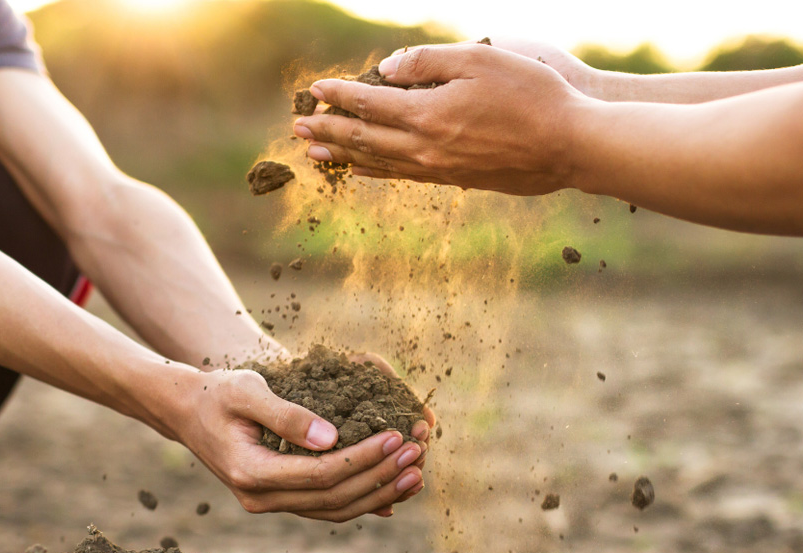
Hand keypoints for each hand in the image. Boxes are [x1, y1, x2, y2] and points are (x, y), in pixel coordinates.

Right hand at [175, 367, 426, 521]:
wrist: (188, 411)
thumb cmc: (218, 394)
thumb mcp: (247, 391)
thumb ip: (287, 415)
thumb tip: (332, 437)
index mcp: (250, 473)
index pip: (320, 474)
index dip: (362, 458)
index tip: (395, 436)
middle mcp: (260, 498)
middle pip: (333, 498)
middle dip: (380, 476)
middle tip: (416, 452)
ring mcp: (270, 503)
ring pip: (334, 510)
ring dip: (378, 493)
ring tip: (415, 472)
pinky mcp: (282, 498)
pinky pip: (327, 507)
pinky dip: (362, 500)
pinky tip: (393, 491)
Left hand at [293, 43, 587, 194]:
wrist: (570, 146)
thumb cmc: (531, 95)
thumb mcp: (480, 59)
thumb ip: (428, 61)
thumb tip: (387, 68)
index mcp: (427, 114)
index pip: (368, 105)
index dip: (338, 96)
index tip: (314, 90)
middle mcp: (424, 148)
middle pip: (363, 139)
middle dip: (328, 132)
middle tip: (297, 130)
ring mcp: (438, 169)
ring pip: (379, 163)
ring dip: (344, 157)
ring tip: (316, 155)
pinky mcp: (455, 180)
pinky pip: (402, 177)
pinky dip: (376, 172)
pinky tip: (364, 171)